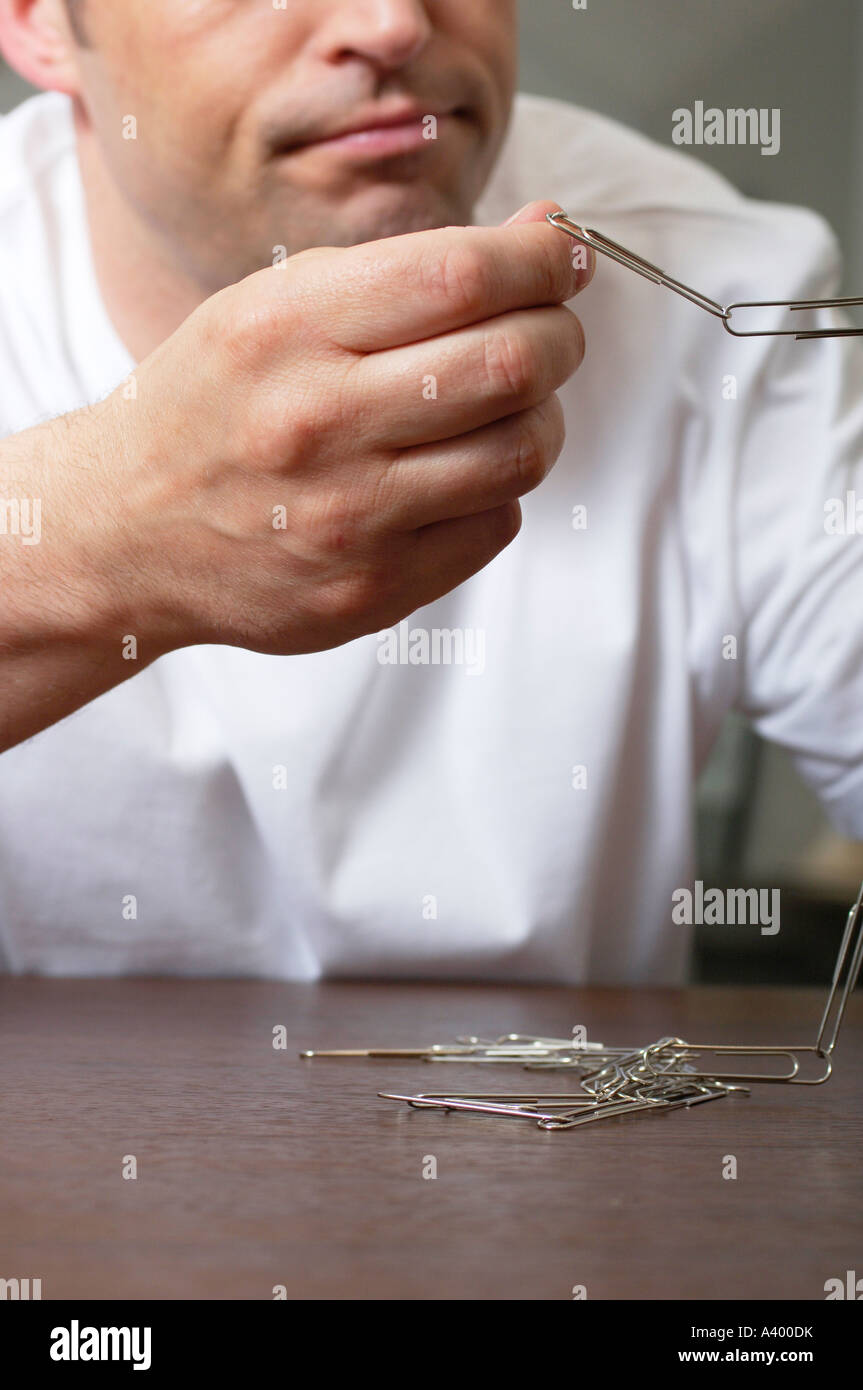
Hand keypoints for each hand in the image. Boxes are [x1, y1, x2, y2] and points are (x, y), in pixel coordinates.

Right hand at [103, 199, 591, 653]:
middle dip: (559, 336)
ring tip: (507, 405)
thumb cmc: (213, 404)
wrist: (127, 532)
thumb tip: (547, 237)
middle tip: (550, 332)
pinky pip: (495, 524)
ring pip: (521, 451)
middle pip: (510, 363)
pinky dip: (497, 488)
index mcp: (287, 329)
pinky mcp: (372, 589)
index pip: (461, 276)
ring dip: (541, 417)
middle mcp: (318, 424)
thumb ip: (412, 271)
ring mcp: (348, 519)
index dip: (543, 260)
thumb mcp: (278, 305)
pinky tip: (455, 473)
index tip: (564, 258)